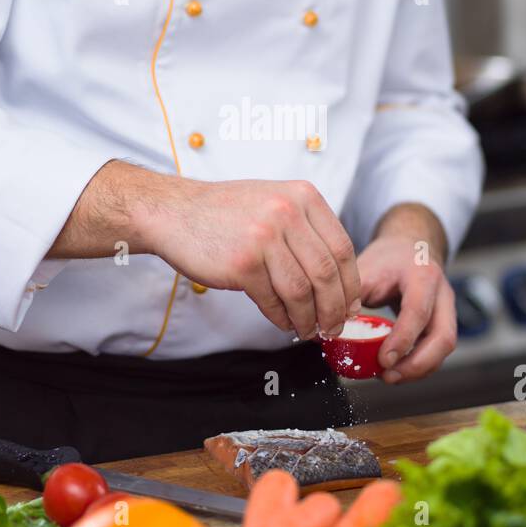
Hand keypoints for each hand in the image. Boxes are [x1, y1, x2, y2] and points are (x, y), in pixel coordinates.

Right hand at [139, 175, 361, 340]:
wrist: (174, 212)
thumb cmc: (226, 213)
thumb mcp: (275, 202)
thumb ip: (307, 231)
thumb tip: (340, 282)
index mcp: (303, 196)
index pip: (342, 248)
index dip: (350, 284)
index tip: (351, 305)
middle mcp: (288, 212)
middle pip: (326, 273)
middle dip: (335, 308)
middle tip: (334, 327)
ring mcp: (264, 237)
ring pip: (302, 291)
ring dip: (309, 319)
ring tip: (308, 330)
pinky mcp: (243, 263)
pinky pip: (273, 300)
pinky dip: (281, 317)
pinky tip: (283, 322)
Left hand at [356, 217, 456, 383]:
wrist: (409, 249)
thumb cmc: (388, 260)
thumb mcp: (366, 270)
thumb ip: (348, 298)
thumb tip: (324, 330)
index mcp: (422, 276)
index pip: (417, 311)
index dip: (402, 339)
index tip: (383, 359)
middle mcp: (442, 294)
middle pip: (444, 337)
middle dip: (417, 364)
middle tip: (389, 376)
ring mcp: (447, 310)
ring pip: (444, 348)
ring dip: (418, 369)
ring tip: (389, 376)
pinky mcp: (443, 324)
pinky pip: (437, 351)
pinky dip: (418, 365)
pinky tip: (396, 369)